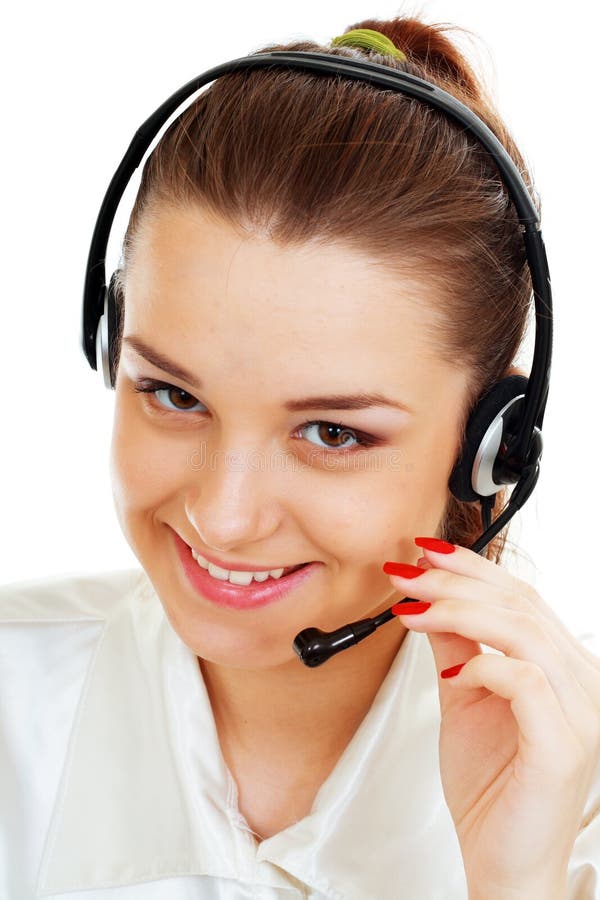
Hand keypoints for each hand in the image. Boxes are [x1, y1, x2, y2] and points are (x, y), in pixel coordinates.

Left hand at [383, 538, 599, 898]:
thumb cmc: (491, 788)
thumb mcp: (464, 700)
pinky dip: (482, 666)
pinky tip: (451, 675)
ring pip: (523, 630)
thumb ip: (455, 649)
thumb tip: (428, 603)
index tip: (423, 549)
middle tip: (405, 573)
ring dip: (457, 610)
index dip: (471, 565)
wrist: (503, 862)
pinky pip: (525, 681)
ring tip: (412, 609)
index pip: (520, 595)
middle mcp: (580, 681)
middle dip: (454, 580)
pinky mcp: (564, 744)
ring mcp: (580, 712)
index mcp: (561, 666)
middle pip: (520, 603)